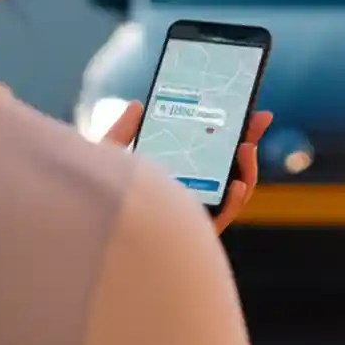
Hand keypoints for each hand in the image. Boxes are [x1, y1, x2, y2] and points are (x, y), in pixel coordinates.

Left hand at [103, 102, 274, 233]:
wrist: (84, 234)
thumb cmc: (93, 201)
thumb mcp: (107, 159)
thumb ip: (121, 132)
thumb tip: (138, 105)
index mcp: (171, 178)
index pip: (208, 153)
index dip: (228, 133)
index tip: (245, 111)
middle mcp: (186, 199)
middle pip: (227, 170)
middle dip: (248, 144)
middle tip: (260, 119)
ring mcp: (191, 218)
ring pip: (232, 194)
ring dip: (247, 170)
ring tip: (246, 147)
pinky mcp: (191, 239)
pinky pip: (221, 220)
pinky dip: (233, 202)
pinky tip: (236, 184)